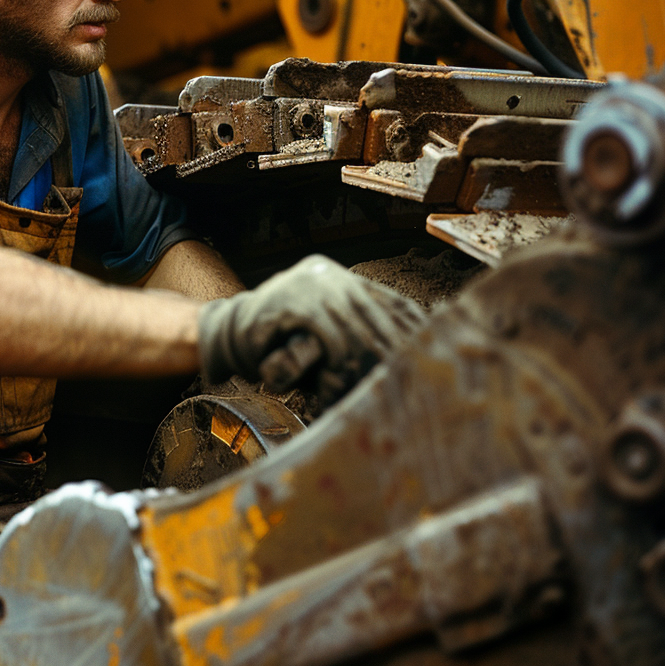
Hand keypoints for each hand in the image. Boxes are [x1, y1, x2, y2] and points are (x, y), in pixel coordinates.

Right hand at [197, 255, 424, 400]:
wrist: (229, 333)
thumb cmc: (280, 341)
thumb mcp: (322, 329)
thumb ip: (355, 330)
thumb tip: (406, 353)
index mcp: (342, 279)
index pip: (392, 302)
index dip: (416, 330)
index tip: (436, 356)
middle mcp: (330, 276)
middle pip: (378, 316)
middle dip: (393, 353)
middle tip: (408, 384)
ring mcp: (309, 286)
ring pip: (356, 327)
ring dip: (365, 363)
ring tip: (371, 389)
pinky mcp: (291, 302)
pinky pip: (328, 334)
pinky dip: (337, 361)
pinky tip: (340, 379)